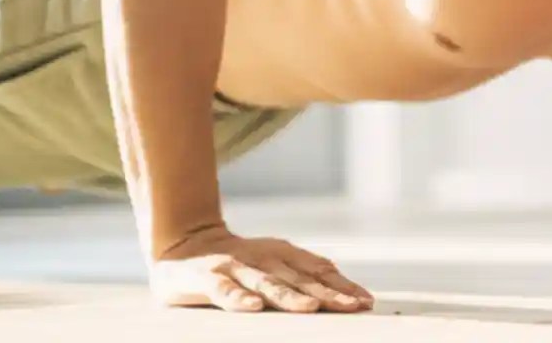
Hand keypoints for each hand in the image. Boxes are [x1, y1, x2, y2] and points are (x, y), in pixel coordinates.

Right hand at [150, 225, 374, 312]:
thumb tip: (341, 283)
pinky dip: (239, 298)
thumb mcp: (274, 261)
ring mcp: (236, 267)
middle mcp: (264, 260)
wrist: (185, 243)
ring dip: (290, 297)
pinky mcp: (208, 277)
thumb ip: (302, 272)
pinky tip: (253, 307)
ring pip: (267, 284)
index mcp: (283, 256)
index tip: (367, 302)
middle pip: (301, 280)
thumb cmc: (239, 260)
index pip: (319, 272)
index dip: (343, 286)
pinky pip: (224, 290)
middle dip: (329, 294)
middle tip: (353, 307)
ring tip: (311, 307)